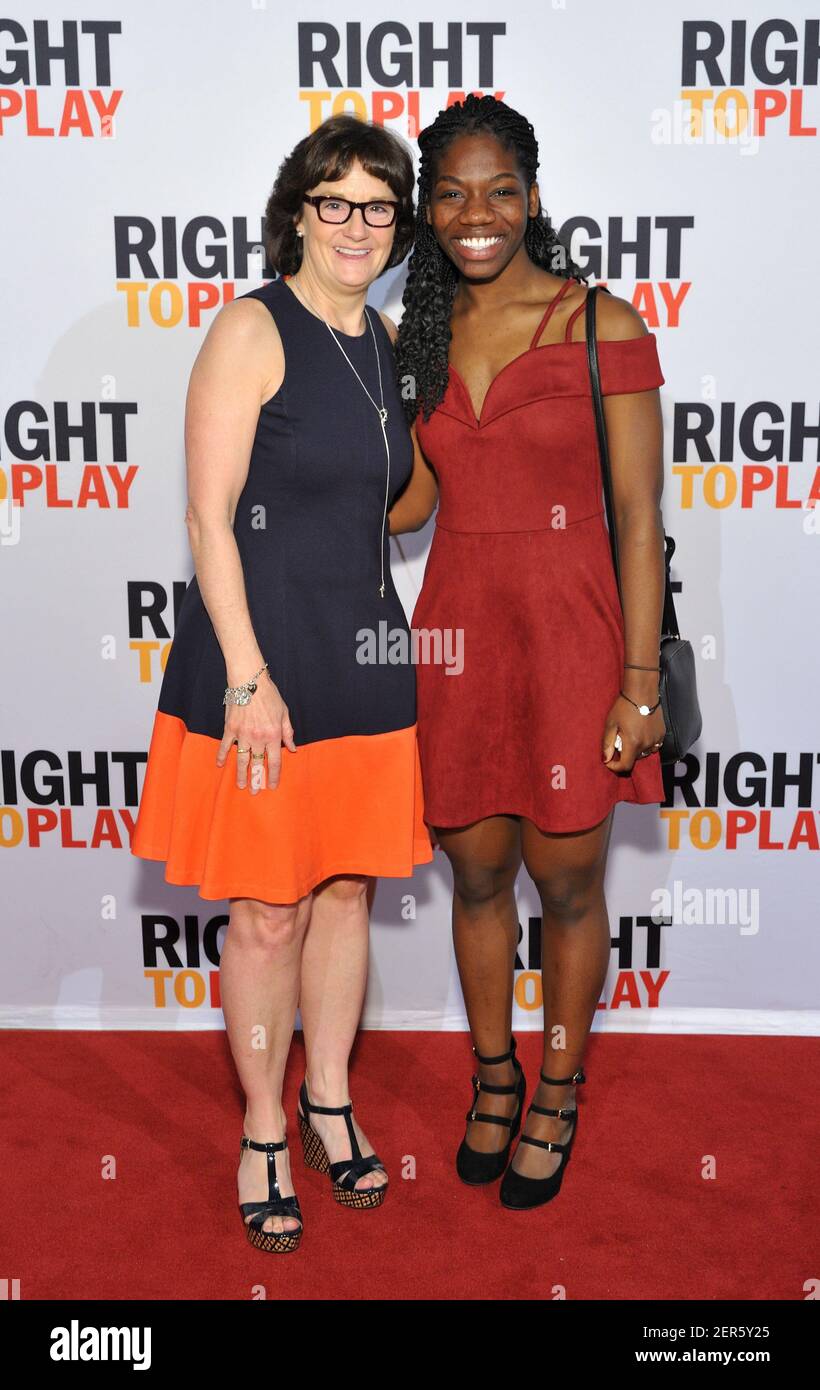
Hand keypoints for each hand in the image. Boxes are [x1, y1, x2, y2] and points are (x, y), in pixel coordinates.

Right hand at [215, 671, 296, 792]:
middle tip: (254, 792)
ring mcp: (242, 734)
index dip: (273, 776)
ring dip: (240, 774)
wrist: (249, 681)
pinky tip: (219, 764)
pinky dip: (221, 755)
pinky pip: (225, 746)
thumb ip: (287, 732)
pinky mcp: (230, 729)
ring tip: (240, 785)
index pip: (274, 761)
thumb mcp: (284, 713)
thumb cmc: (269, 695)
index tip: (272, 786)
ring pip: (241, 759)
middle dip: (256, 780)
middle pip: (257, 764)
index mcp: (273, 735)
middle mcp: (258, 738)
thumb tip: (292, 748)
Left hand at [601, 694, 665, 773]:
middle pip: (634, 759)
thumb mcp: (611, 724)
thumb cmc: (624, 706)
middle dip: (625, 754)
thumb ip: (607, 744)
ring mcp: (656, 739)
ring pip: (644, 753)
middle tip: (619, 739)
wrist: (642, 692)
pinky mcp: (662, 734)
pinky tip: (640, 732)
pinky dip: (645, 744)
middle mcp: (647, 744)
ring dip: (636, 750)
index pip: (626, 766)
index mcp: (633, 742)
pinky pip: (653, 746)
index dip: (615, 767)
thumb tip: (606, 759)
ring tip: (630, 734)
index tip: (610, 761)